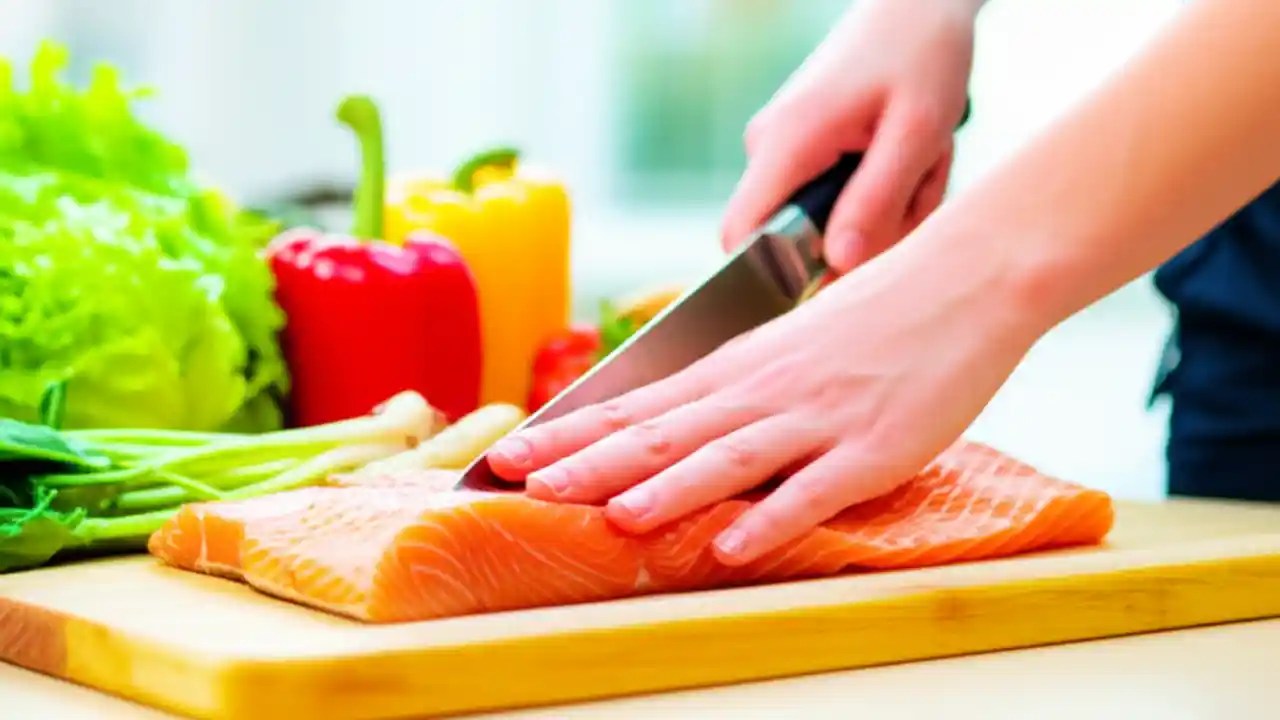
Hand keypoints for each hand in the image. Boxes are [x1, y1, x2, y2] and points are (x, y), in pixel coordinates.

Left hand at [485, 232, 1038, 565]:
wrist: (962, 278)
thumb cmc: (873, 314)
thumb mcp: (785, 343)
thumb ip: (731, 385)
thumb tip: (670, 418)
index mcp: (737, 367)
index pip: (637, 402)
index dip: (571, 432)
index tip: (511, 452)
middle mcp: (762, 390)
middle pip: (664, 431)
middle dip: (589, 462)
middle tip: (524, 485)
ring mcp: (817, 418)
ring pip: (728, 457)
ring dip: (667, 489)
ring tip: (613, 517)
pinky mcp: (873, 447)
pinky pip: (815, 490)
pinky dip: (770, 518)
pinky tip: (731, 545)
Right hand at [722, 0, 978, 272]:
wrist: (915, 5)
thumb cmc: (921, 56)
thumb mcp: (916, 133)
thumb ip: (875, 201)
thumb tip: (837, 264)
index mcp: (785, 141)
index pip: (740, 237)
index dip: (774, 275)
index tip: (839, 278)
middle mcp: (768, 146)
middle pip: (795, 238)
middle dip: (865, 235)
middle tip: (919, 189)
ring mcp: (780, 148)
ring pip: (823, 222)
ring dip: (882, 210)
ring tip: (919, 165)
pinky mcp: (798, 150)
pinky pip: (831, 199)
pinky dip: (877, 193)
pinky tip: (904, 160)